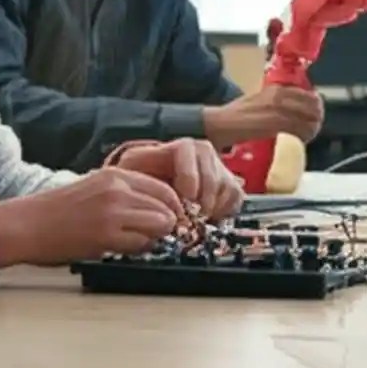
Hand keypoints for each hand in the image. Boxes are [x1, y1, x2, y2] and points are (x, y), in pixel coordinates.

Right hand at [0, 168, 182, 266]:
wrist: (26, 224)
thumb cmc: (57, 210)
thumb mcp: (95, 187)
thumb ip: (124, 193)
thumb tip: (155, 209)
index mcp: (116, 175)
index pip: (164, 189)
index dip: (174, 207)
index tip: (174, 219)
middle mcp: (118, 190)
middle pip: (166, 207)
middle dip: (170, 224)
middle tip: (164, 235)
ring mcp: (112, 212)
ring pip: (158, 225)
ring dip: (156, 237)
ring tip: (142, 242)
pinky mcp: (105, 236)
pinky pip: (140, 244)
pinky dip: (140, 249)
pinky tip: (127, 249)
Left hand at [112, 138, 244, 220]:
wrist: (153, 185)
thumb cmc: (141, 179)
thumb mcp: (130, 171)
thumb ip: (133, 174)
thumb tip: (142, 188)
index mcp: (178, 147)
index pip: (189, 149)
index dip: (189, 174)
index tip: (185, 197)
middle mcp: (202, 153)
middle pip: (213, 170)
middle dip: (204, 197)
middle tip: (194, 216)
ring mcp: (218, 168)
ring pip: (226, 185)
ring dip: (213, 207)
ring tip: (197, 220)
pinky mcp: (228, 184)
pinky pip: (236, 196)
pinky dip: (225, 211)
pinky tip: (209, 218)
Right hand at [204, 84, 323, 146]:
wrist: (222, 123)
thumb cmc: (238, 114)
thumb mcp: (261, 99)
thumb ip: (278, 101)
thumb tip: (296, 110)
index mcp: (278, 89)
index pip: (308, 95)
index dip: (316, 106)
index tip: (315, 114)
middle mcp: (280, 96)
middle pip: (313, 107)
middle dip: (317, 118)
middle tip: (314, 126)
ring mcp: (279, 110)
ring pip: (308, 120)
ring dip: (312, 129)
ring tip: (308, 135)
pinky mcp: (276, 124)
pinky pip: (299, 131)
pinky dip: (303, 137)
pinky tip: (301, 141)